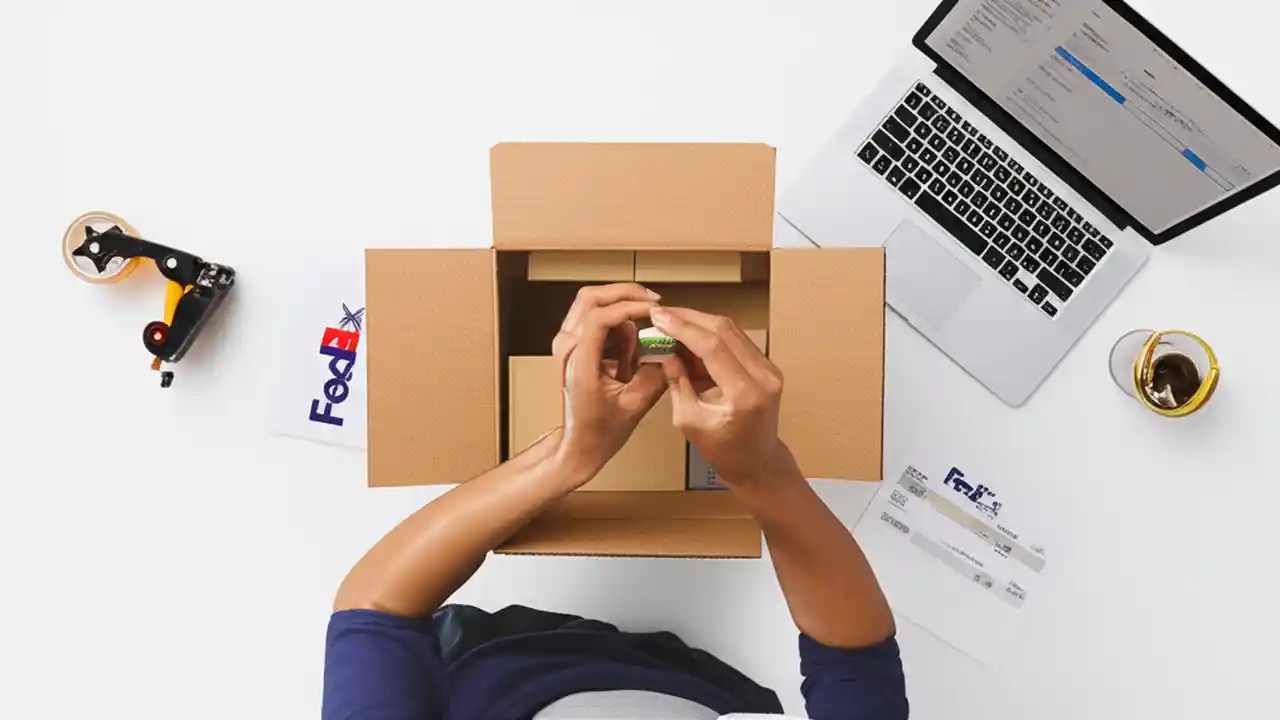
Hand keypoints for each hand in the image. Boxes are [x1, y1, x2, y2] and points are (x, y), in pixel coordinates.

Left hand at [552, 284, 667, 475]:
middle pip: (590, 298)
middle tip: (653, 303)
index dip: (630, 306)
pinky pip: (591, 317)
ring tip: (643, 327)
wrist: (577, 444)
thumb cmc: (600, 430)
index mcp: (580, 363)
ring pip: (589, 302)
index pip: (600, 317)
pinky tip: (630, 344)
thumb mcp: (635, 405)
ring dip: (619, 306)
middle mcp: (567, 347)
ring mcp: (565, 344)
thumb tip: (672, 348)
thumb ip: (655, 374)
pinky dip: (614, 321)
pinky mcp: (571, 344)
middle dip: (625, 294)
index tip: (655, 309)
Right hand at [649, 307, 786, 484]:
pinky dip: (712, 334)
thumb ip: (677, 383)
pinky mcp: (768, 366)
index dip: (683, 328)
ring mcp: (770, 368)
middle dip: (689, 318)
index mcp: (745, 394)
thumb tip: (664, 351)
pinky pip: (737, 340)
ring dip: (700, 322)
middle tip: (661, 313)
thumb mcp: (689, 420)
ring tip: (671, 321)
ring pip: (732, 330)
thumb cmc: (722, 450)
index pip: (713, 347)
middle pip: (725, 330)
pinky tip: (690, 334)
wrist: (758, 462)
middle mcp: (763, 376)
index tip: (658, 317)